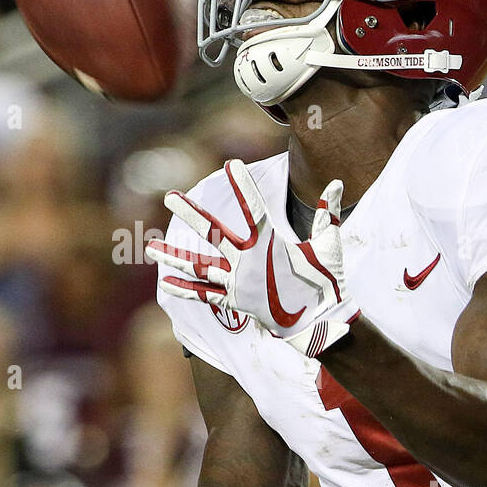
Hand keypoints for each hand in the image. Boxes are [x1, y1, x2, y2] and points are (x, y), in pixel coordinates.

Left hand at [146, 159, 358, 357]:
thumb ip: (328, 213)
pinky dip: (184, 290)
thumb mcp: (329, 244)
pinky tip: (164, 283)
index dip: (242, 184)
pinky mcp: (235, 302)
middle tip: (169, 196)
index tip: (229, 164)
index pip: (254, 205)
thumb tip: (337, 183)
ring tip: (149, 247)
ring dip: (173, 256)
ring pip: (199, 266)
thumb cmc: (326, 282)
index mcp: (270, 242)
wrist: (320, 323)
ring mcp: (237, 281)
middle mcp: (247, 260)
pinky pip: (205, 295)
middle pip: (212, 231)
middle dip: (190, 212)